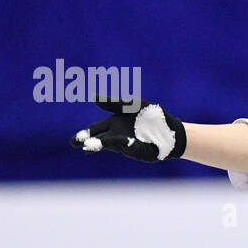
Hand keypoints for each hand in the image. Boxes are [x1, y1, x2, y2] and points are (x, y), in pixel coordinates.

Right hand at [71, 96, 186, 162]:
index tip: (76, 139)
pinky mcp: (138, 150)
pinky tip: (118, 141)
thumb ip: (114, 102)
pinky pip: (128, 146)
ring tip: (91, 145)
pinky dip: (123, 144)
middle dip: (88, 142)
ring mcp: (127, 145)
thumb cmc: (151, 115)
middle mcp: (117, 136)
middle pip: (99, 140)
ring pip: (112, 145)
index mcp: (113, 124)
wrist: (171, 129)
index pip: (94, 130)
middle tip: (76, 144)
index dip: (84, 134)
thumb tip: (94, 97)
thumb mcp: (132, 105)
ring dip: (102, 145)